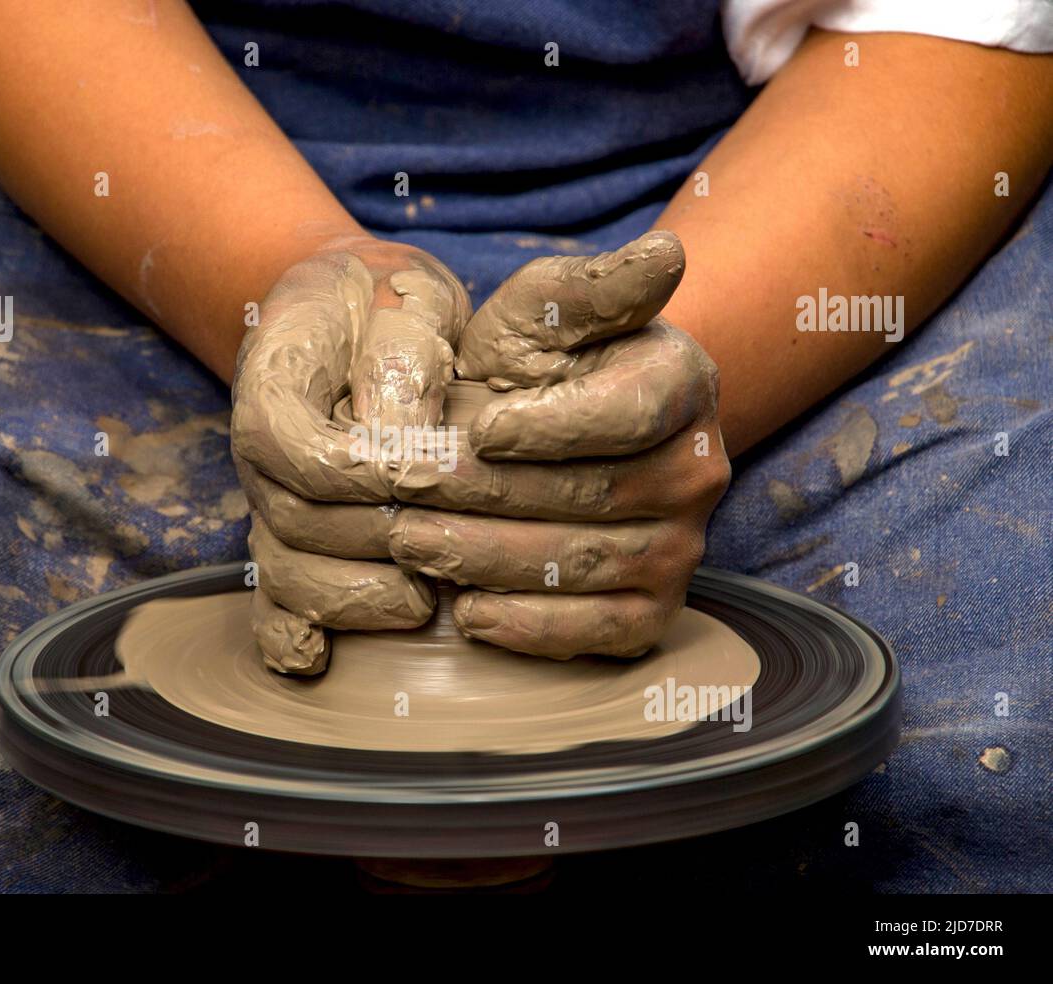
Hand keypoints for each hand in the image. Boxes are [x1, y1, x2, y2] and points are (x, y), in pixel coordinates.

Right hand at [230, 236, 469, 673]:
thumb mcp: (406, 304)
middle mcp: (260, 457)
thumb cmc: (391, 305)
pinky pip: (273, 600)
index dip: (361, 471)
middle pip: (296, 522)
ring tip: (423, 601)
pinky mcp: (293, 541)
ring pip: (286, 573)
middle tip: (455, 542)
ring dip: (354, 597)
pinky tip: (316, 658)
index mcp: (272, 386)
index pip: (291, 445)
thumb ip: (402, 362)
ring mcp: (272, 505)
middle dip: (379, 539)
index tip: (429, 473)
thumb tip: (406, 443)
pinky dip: (289, 634)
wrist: (358, 312)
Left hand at [388, 231, 731, 658]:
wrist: (531, 435)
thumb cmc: (527, 367)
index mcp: (682, 385)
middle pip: (591, 495)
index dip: (550, 426)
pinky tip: (467, 612)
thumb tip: (667, 254)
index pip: (627, 414)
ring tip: (411, 543)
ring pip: (584, 564)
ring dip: (487, 558)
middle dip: (485, 494)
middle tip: (406, 493)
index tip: (477, 428)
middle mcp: (699, 470)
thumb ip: (587, 288)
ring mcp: (682, 546)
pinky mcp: (654, 610)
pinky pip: (600, 633)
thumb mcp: (540, 314)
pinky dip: (531, 628)